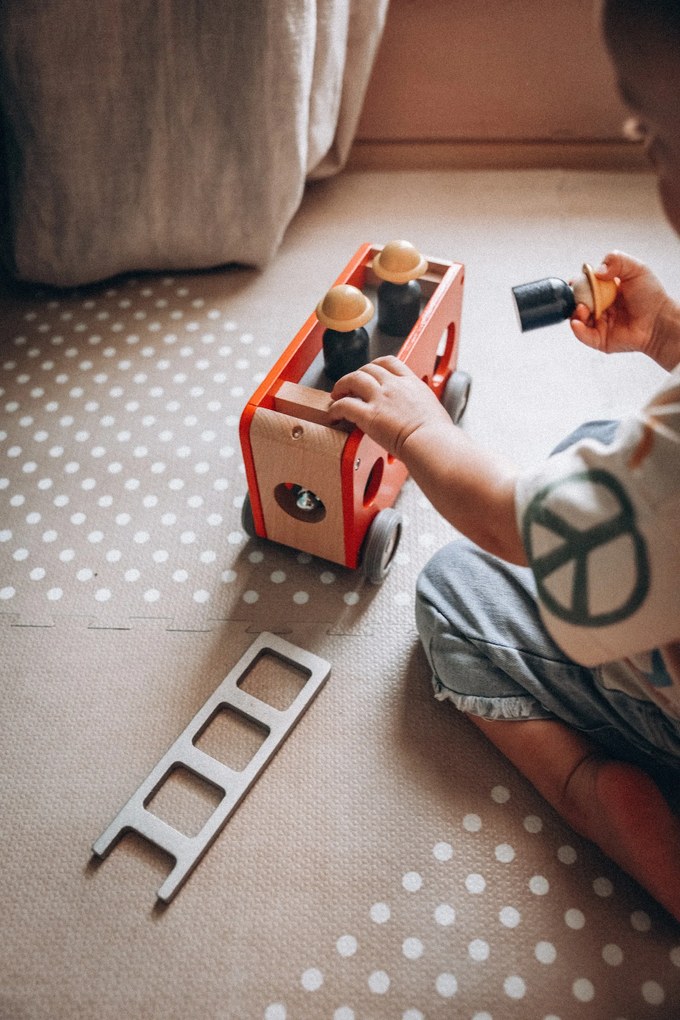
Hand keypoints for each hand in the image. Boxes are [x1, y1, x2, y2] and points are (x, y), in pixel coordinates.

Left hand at [328, 356, 452, 459]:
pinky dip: (335, 409)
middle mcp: (394, 386)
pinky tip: (333, 415)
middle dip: (356, 375)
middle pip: (368, 368)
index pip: (389, 362)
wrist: (433, 443)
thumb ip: (421, 407)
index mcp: (411, 383)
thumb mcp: (434, 410)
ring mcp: (380, 398)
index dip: (375, 365)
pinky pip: (344, 405)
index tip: (371, 372)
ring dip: (341, 385)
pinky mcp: (369, 415)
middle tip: (350, 386)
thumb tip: (420, 416)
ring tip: (336, 395)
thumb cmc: (438, 435)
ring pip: (353, 379)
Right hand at [570, 250, 674, 361]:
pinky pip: (584, 336)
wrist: (659, 320)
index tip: (574, 282)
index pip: (585, 286)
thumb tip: (595, 271)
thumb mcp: (636, 269)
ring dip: (575, 313)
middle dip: (574, 299)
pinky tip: (577, 322)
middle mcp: (601, 306)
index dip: (578, 283)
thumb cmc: (651, 296)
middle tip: (578, 296)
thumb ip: (616, 261)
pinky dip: (577, 329)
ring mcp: (600, 323)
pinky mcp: (600, 339)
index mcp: (606, 290)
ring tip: (582, 308)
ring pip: (578, 319)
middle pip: (579, 302)